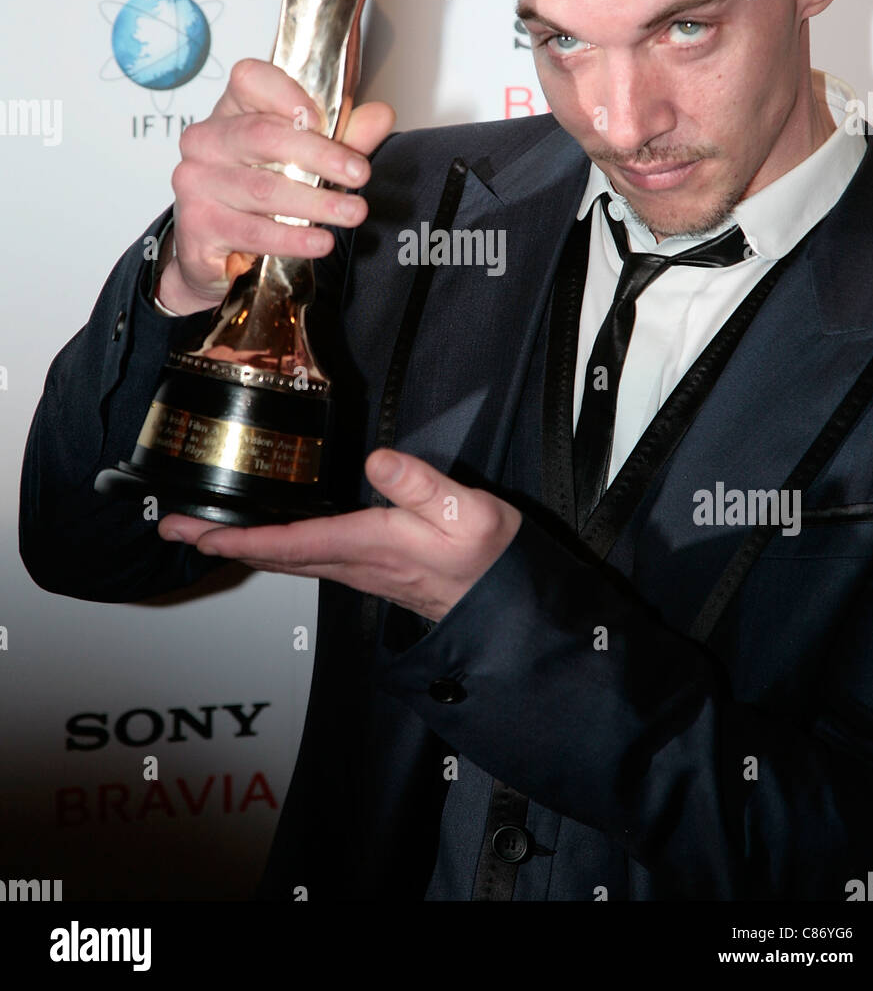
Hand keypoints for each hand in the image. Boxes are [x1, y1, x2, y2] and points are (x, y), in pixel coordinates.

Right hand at [157, 57, 394, 314]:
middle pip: (263, 136)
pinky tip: (321, 241)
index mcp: (232, 109)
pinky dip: (293, 238)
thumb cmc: (259, 188)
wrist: (212, 250)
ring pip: (262, 189)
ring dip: (315, 203)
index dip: (286, 93)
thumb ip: (343, 136)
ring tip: (352, 213)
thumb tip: (381, 116)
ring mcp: (196, 183)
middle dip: (319, 155)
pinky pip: (253, 231)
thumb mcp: (304, 157)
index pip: (250, 79)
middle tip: (359, 174)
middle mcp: (206, 141)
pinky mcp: (198, 226)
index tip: (322, 118)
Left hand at [157, 449, 522, 621]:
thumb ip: (422, 486)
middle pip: (272, 555)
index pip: (289, 543)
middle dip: (219, 542)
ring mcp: (360, 570)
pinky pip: (306, 558)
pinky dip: (272, 547)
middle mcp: (356, 563)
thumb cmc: (489, 561)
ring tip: (202, 531)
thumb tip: (377, 461)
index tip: (196, 532)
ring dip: (240, 545)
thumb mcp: (468, 512)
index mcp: (371, 545)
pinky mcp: (370, 568)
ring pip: (285, 559)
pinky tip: (265, 539)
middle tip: (172, 528)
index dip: (238, 537)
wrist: (507, 603)